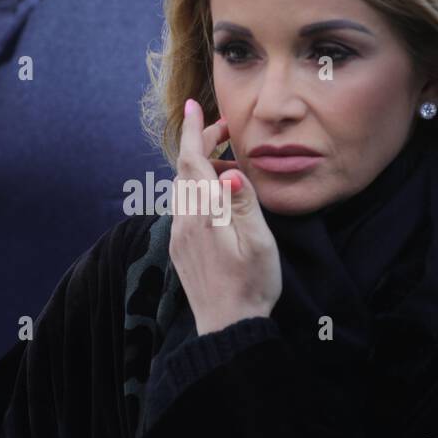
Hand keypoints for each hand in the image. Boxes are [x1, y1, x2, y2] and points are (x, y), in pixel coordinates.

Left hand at [169, 98, 281, 334]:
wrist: (227, 329)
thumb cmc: (251, 287)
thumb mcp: (258, 244)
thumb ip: (244, 205)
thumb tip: (230, 172)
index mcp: (204, 216)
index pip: (192, 163)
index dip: (193, 133)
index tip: (193, 107)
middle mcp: (184, 222)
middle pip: (186, 171)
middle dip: (200, 144)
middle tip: (224, 129)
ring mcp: (179, 236)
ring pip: (184, 188)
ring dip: (200, 167)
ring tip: (228, 160)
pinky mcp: (181, 248)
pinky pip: (185, 206)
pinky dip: (198, 188)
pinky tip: (218, 194)